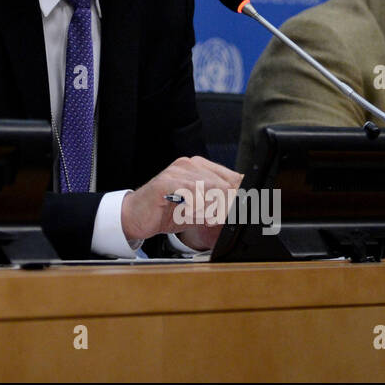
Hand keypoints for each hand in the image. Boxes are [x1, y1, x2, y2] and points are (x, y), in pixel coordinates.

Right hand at [121, 156, 242, 249]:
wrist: (134, 216)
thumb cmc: (166, 212)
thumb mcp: (199, 211)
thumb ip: (219, 209)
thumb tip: (241, 213)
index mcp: (199, 167)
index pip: (230, 177)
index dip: (242, 194)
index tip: (250, 209)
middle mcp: (189, 164)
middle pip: (223, 182)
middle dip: (231, 203)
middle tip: (234, 217)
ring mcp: (176, 172)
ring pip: (209, 187)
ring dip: (217, 207)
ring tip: (216, 220)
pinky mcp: (165, 183)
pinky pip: (190, 192)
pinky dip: (200, 206)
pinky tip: (201, 216)